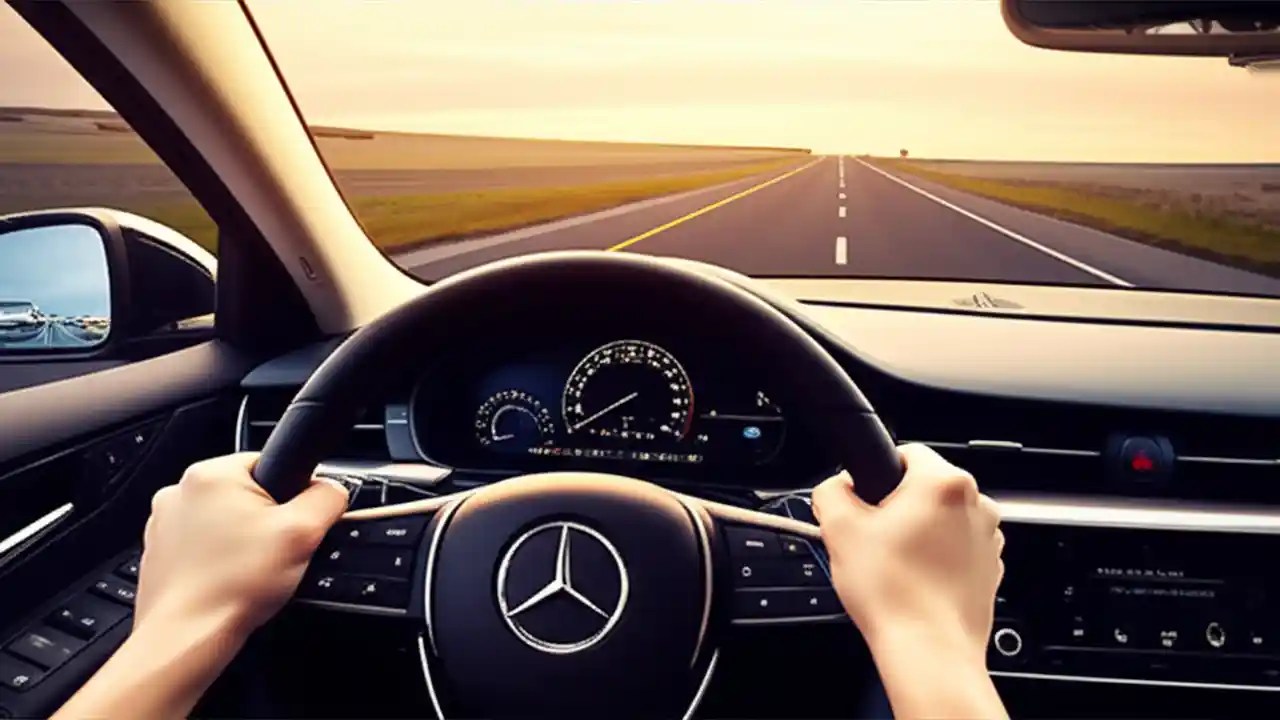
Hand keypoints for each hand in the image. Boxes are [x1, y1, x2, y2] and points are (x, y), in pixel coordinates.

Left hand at [54, 453, 348, 719]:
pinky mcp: (159, 551)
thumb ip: (327, 499)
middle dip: (266, 521)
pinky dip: (218, 559)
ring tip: (248, 571)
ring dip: (241, 541)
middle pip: (247, 494)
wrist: (186, 637)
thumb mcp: (303, 533)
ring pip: (224, 521)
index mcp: (212, 474)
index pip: (270, 463)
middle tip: (274, 553)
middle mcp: (180, 491)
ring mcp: (164, 522)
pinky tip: (228, 580)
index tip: (292, 526)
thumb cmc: (232, 586)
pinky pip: (203, 545)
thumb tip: (333, 489)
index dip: (292, 496)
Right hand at [812, 443, 1002, 660]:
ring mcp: (988, 538)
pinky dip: (934, 557)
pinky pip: (954, 548)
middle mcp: (976, 504)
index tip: (863, 503)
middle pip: (923, 487)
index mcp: (944, 483)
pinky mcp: (989, 567)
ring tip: (892, 564)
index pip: (904, 452)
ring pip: (939, 519)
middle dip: (895, 507)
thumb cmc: (894, 593)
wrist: (928, 650)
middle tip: (871, 538)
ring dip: (916, 532)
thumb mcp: (839, 528)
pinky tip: (912, 580)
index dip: (875, 476)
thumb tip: (836, 486)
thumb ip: (831, 490)